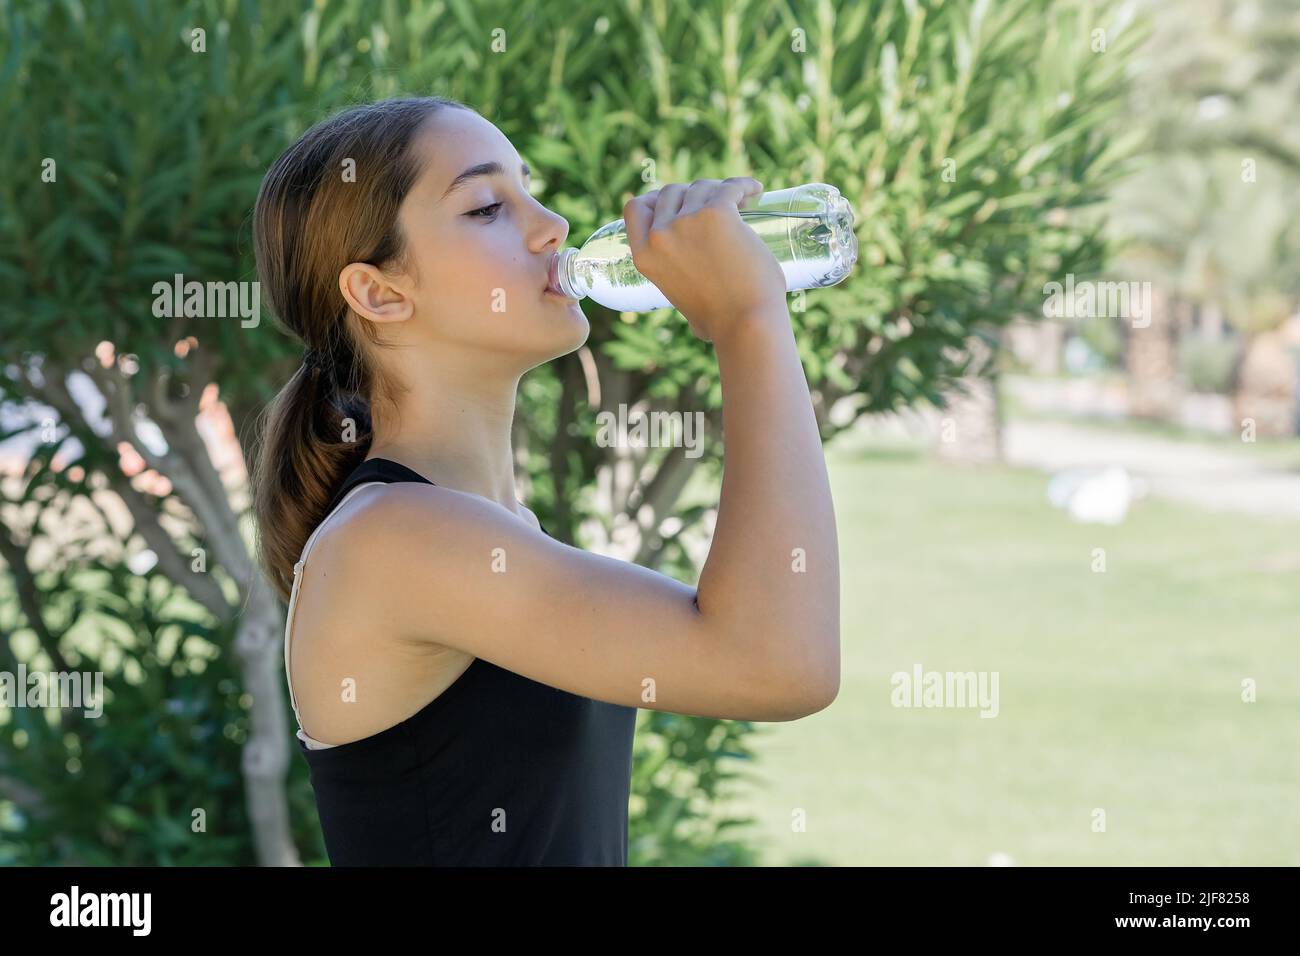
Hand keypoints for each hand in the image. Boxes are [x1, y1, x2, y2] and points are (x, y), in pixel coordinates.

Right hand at [621, 177, 787, 341]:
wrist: (745, 323)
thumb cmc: (721, 323)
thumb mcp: (681, 302)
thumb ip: (681, 291)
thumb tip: (697, 314)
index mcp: (644, 256)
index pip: (636, 208)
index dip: (654, 200)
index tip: (676, 202)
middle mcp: (660, 235)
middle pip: (671, 192)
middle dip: (693, 193)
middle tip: (717, 205)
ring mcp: (687, 221)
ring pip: (702, 187)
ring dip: (721, 190)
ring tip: (743, 202)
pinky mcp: (718, 213)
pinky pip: (730, 187)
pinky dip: (744, 186)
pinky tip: (756, 190)